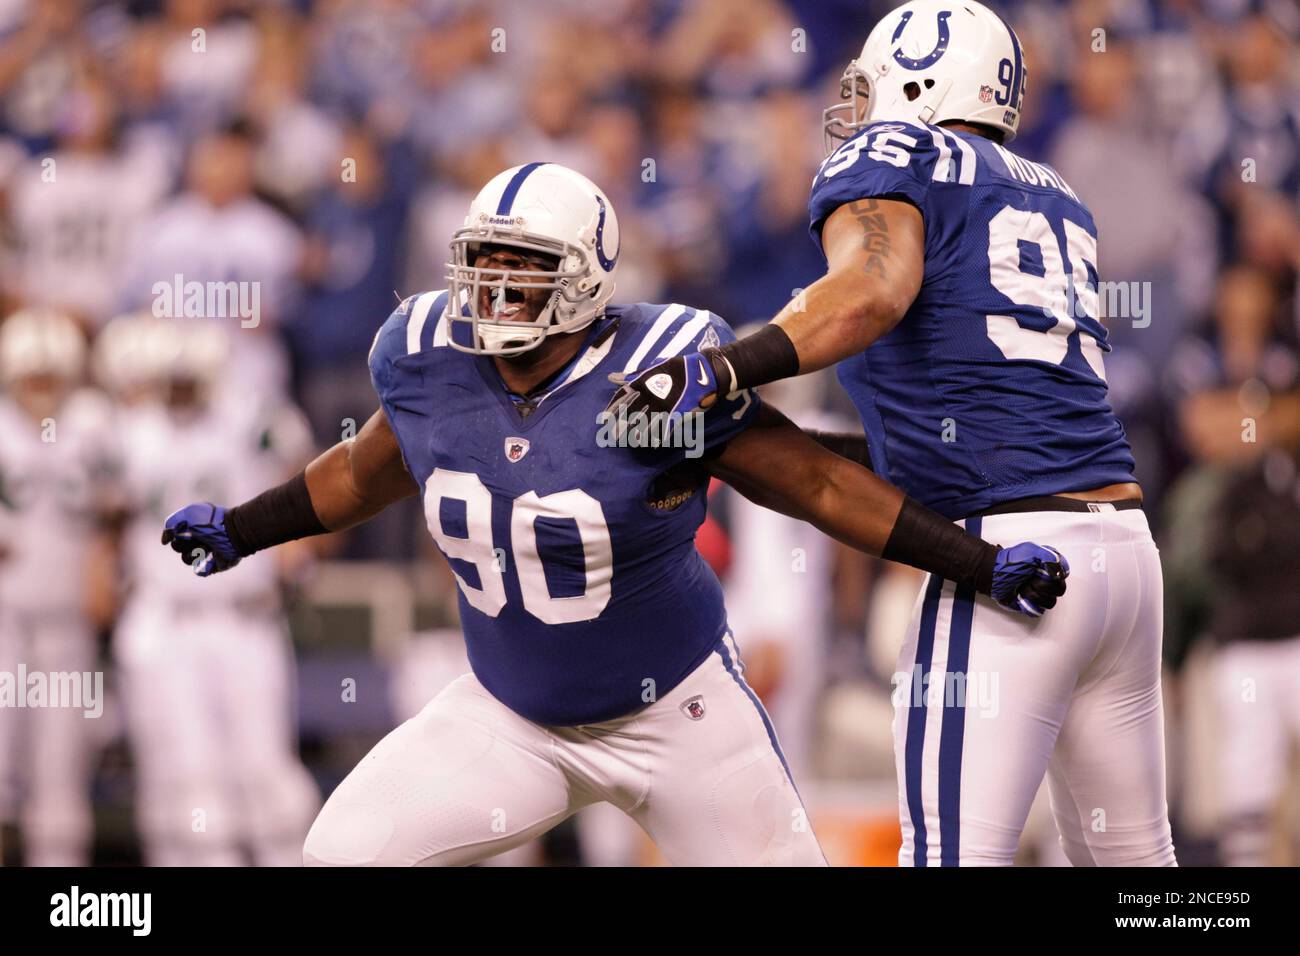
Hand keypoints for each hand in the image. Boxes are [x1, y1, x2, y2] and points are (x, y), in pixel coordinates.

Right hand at [161, 503, 240, 576]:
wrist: (233, 533)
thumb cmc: (212, 521)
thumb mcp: (189, 513)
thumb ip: (171, 522)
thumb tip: (165, 541)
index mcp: (192, 529)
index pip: (175, 538)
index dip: (179, 536)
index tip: (189, 531)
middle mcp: (198, 540)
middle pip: (179, 549)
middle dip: (187, 544)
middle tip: (201, 538)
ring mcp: (206, 553)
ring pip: (187, 559)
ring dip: (197, 552)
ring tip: (210, 547)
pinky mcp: (214, 564)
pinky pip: (200, 571)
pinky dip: (203, 567)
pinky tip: (211, 557)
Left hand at [604, 352, 718, 441]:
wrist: (703, 373)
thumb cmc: (677, 369)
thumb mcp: (652, 369)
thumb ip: (631, 376)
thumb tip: (611, 377)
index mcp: (644, 383)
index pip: (622, 398)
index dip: (612, 409)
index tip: (604, 419)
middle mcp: (651, 396)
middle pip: (631, 413)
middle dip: (621, 425)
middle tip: (613, 436)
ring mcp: (664, 407)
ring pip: (646, 424)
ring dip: (637, 435)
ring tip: (631, 442)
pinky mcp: (678, 415)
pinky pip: (665, 429)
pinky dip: (659, 437)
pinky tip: (653, 444)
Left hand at [990, 543, 1068, 617]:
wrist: (993, 574)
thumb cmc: (1009, 562)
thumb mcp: (1031, 551)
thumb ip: (1049, 556)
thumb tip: (1059, 570)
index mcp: (1049, 567)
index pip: (1064, 575)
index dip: (1054, 575)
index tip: (1042, 571)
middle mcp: (1047, 580)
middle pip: (1059, 590)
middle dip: (1043, 585)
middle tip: (1030, 579)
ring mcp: (1040, 593)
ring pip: (1050, 601)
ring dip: (1034, 594)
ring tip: (1024, 587)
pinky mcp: (1032, 604)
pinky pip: (1039, 610)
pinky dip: (1029, 604)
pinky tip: (1022, 596)